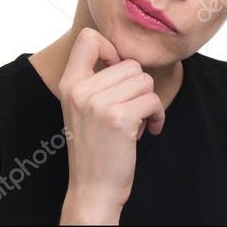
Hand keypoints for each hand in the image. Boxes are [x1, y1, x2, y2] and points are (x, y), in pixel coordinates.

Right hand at [57, 27, 164, 222]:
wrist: (93, 188)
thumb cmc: (94, 149)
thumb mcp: (81, 109)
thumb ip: (94, 80)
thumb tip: (125, 55)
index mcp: (68, 84)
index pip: (88, 38)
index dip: (111, 48)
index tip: (116, 72)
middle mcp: (80, 90)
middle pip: (129, 64)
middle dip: (138, 88)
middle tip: (130, 111)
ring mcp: (99, 104)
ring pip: (144, 81)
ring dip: (149, 103)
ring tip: (138, 122)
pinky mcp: (120, 118)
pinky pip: (152, 100)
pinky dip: (157, 116)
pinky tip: (149, 130)